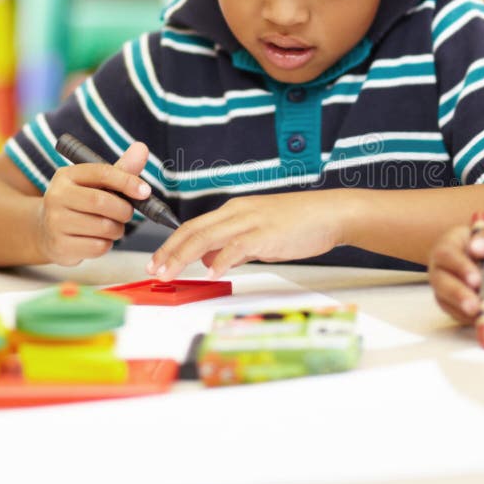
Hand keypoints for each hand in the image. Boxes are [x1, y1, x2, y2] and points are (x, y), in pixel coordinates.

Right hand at [37, 142, 150, 264]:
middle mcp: (56, 196)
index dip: (128, 181)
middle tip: (126, 213)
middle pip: (102, 202)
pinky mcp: (60, 246)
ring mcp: (55, 222)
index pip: (102, 173)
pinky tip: (98, 239)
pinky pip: (99, 246)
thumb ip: (121, 169)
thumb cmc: (81, 203)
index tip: (146, 191)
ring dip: (118, 229)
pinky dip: (107, 244)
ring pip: (104, 226)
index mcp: (66, 175)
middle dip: (124, 209)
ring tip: (111, 226)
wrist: (47, 231)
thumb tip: (141, 148)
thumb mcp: (97, 183)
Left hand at [146, 191, 344, 278]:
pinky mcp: (266, 234)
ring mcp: (251, 221)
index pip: (194, 226)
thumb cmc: (301, 223)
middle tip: (153, 269)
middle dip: (169, 251)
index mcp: (235, 210)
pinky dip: (221, 260)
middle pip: (193, 230)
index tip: (158, 261)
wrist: (330, 213)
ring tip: (169, 273)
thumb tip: (212, 260)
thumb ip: (236, 246)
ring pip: (207, 236)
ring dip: (184, 256)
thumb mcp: (261, 233)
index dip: (172, 244)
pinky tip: (211, 273)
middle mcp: (238, 212)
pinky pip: (237, 247)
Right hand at [428, 223, 483, 323]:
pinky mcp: (451, 303)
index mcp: (452, 241)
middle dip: (457, 292)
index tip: (477, 280)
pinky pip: (453, 312)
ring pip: (443, 296)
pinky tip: (481, 316)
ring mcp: (445, 283)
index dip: (460, 267)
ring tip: (478, 312)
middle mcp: (443, 263)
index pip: (447, 253)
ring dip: (460, 306)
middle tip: (475, 304)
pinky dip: (466, 316)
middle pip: (439, 278)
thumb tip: (476, 247)